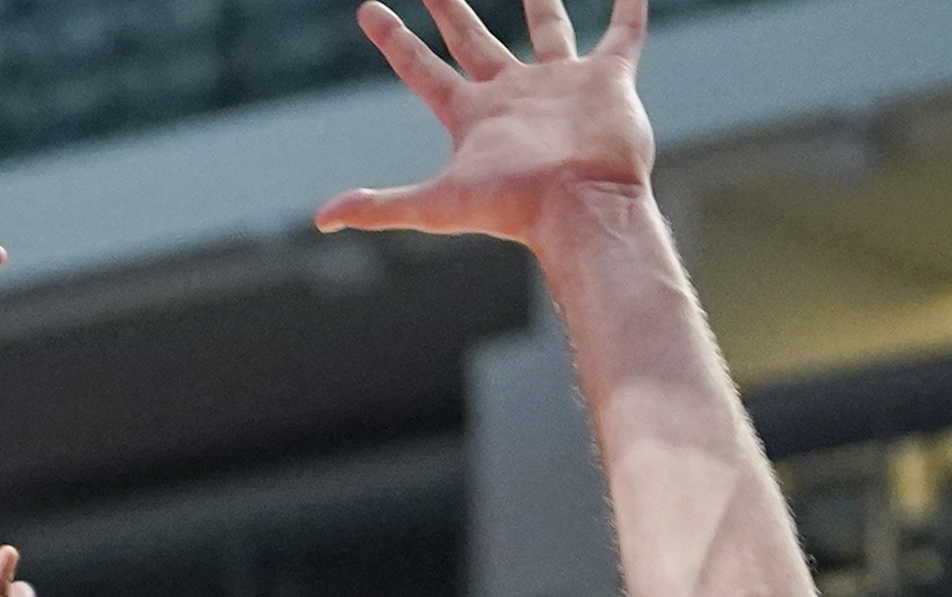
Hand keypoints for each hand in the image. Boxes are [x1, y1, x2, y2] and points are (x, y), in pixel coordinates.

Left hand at [317, 0, 652, 258]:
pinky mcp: (608, 81)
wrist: (582, 210)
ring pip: (548, 28)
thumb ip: (381, 207)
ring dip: (540, 0)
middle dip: (449, 6)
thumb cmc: (514, 208)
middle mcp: (513, 95)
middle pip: (473, 39)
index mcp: (473, 116)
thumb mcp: (438, 206)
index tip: (368, 9)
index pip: (422, 69)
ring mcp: (560, 86)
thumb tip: (322, 219)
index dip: (394, 40)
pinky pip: (623, 32)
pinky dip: (630, 7)